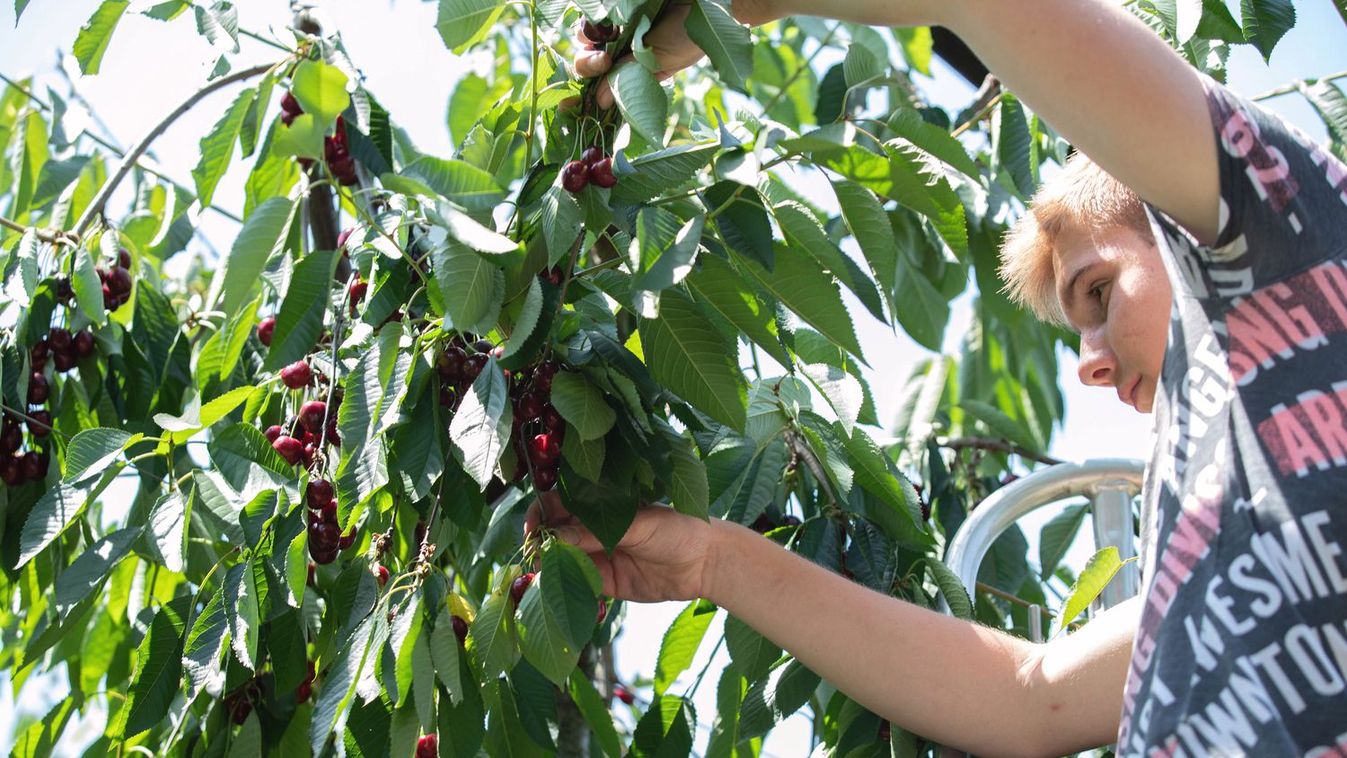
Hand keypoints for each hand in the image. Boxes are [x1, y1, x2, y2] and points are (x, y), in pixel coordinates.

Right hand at [524, 491, 718, 602]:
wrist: (704, 563)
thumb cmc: (676, 530)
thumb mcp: (636, 525)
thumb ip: (595, 531)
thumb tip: (554, 536)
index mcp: (601, 504)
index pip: (560, 502)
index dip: (541, 511)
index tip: (532, 524)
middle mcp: (593, 529)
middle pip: (555, 533)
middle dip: (540, 541)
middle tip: (533, 552)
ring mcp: (597, 556)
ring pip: (562, 559)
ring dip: (548, 566)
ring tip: (540, 572)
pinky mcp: (605, 583)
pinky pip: (577, 584)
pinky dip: (564, 587)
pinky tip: (554, 589)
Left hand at [572, 0, 780, 109]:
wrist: (706, 6)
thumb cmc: (689, 37)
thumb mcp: (659, 62)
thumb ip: (629, 79)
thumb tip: (600, 103)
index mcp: (633, 70)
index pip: (601, 84)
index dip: (584, 91)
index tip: (577, 96)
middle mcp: (622, 49)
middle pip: (587, 60)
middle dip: (588, 63)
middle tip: (604, 59)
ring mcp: (619, 27)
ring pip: (588, 36)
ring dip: (589, 38)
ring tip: (607, 35)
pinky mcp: (619, 8)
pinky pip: (596, 14)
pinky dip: (595, 19)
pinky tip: (608, 22)